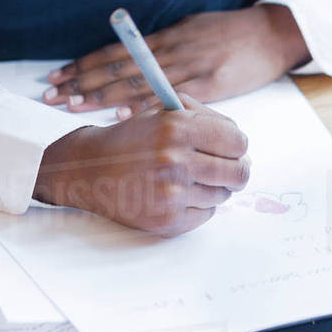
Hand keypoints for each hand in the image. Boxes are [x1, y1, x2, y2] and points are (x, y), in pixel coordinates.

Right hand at [33, 94, 249, 235]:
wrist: (89, 169)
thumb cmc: (134, 136)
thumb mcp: (166, 110)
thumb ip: (208, 119)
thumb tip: (242, 145)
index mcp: (178, 128)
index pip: (238, 141)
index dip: (237, 144)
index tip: (230, 147)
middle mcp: (175, 161)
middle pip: (239, 173)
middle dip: (235, 169)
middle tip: (224, 167)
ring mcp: (171, 194)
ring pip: (223, 195)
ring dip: (213, 187)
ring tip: (188, 177)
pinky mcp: (167, 221)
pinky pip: (206, 214)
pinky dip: (198, 205)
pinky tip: (177, 193)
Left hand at [42, 5, 309, 114]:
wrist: (272, 34)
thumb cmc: (232, 34)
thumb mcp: (193, 30)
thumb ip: (165, 47)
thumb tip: (134, 62)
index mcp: (167, 36)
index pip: (116, 51)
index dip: (86, 64)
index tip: (59, 76)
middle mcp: (172, 49)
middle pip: (118, 66)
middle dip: (83, 82)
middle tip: (51, 94)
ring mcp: (190, 66)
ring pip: (138, 81)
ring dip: (103, 95)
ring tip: (73, 105)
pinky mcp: (210, 84)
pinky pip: (172, 98)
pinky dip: (146, 106)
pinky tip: (123, 115)